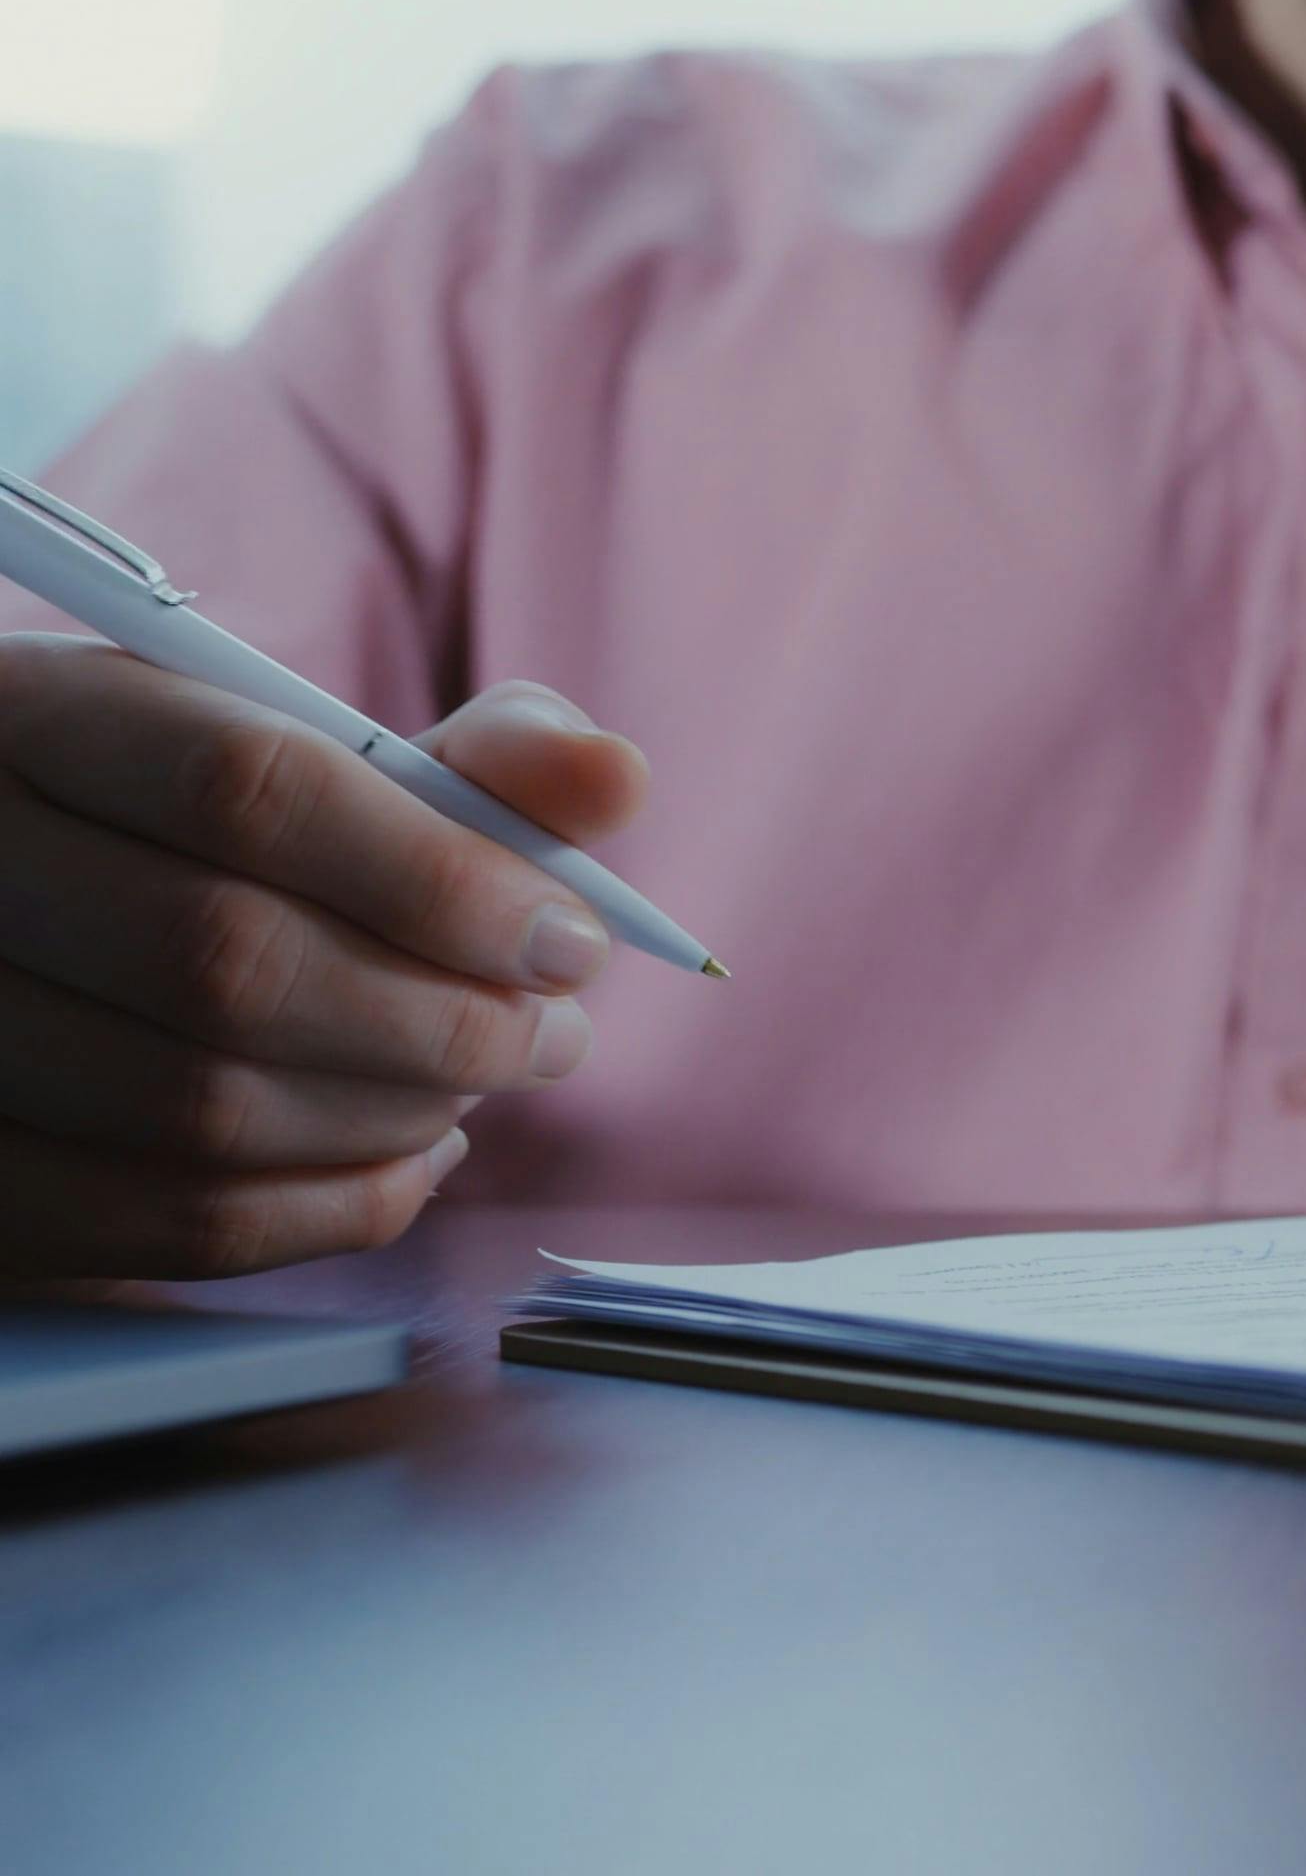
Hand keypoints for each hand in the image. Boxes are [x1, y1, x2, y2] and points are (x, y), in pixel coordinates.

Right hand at [0, 637, 648, 1278]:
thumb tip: (614, 777)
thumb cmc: (216, 838)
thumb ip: (474, 765)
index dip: (440, 878)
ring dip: (398, 1114)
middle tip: (550, 1034)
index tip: (571, 940)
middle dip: (442, 1018)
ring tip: (483, 1083)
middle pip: (229, 964)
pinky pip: (173, 1223)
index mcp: (34, 715)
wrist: (40, 928)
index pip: (250, 789)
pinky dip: (335, 1205)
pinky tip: (412, 1154)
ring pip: (200, 1110)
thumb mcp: (318, 758)